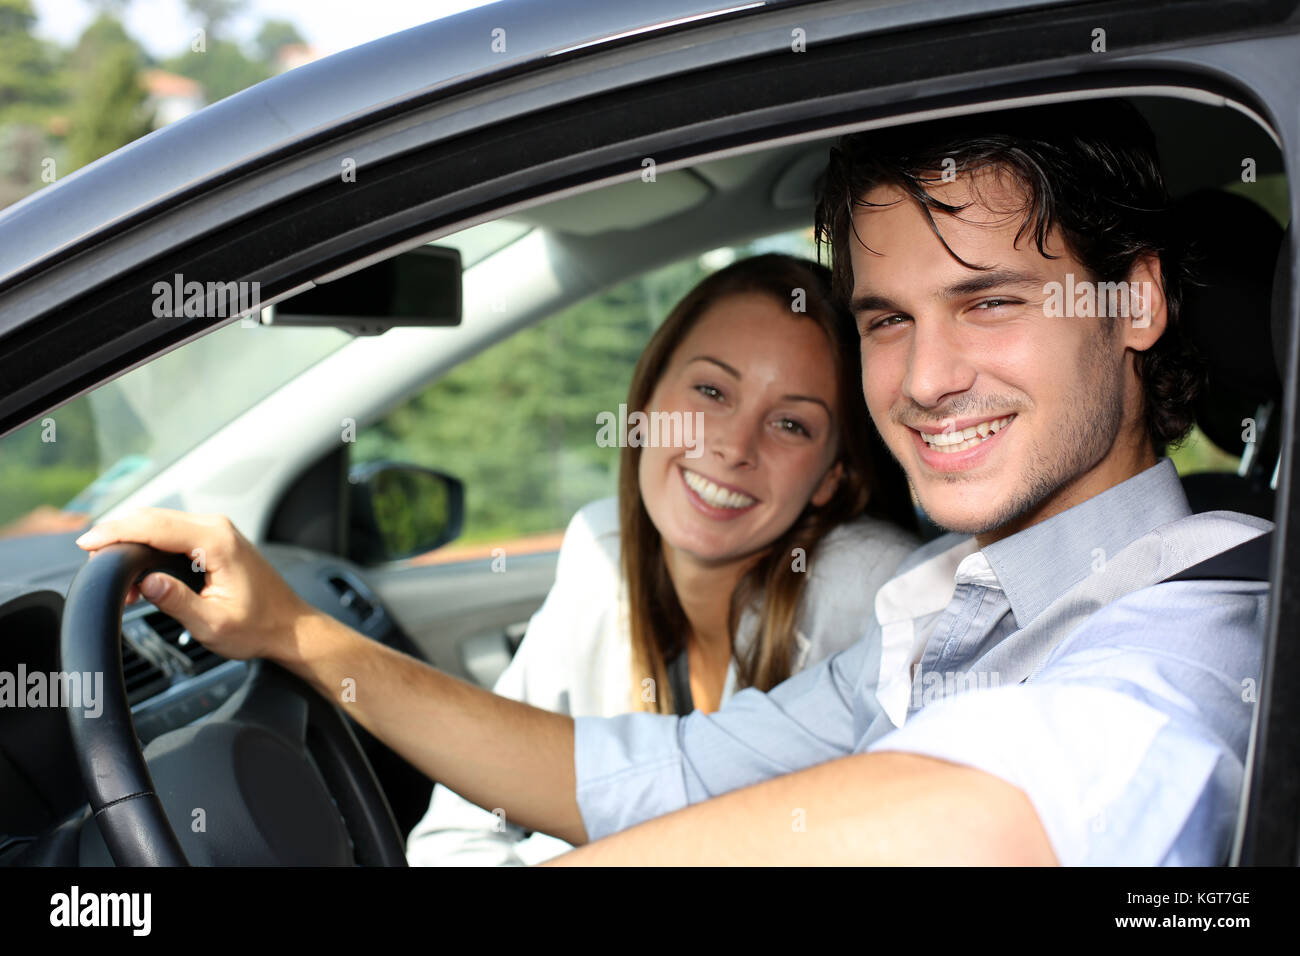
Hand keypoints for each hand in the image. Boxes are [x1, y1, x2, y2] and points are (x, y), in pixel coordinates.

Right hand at [75, 508, 316, 663]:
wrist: (289, 627)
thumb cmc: (259, 627)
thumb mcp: (213, 623)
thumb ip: (176, 601)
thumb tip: (144, 584)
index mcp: (217, 542)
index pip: (155, 526)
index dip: (117, 532)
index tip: (88, 544)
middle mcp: (217, 527)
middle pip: (154, 517)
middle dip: (118, 534)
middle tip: (91, 560)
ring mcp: (217, 530)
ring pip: (161, 522)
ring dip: (132, 539)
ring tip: (111, 569)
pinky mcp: (215, 539)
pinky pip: (173, 531)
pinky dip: (148, 542)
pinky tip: (135, 566)